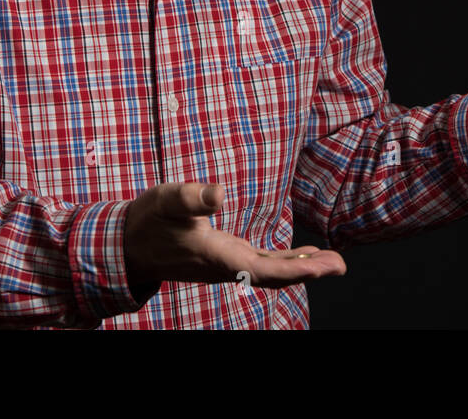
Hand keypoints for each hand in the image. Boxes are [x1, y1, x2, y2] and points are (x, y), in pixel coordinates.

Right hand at [123, 182, 345, 293]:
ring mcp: (226, 263)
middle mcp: (225, 265)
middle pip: (273, 275)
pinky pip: (261, 263)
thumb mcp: (166, 200)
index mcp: (215, 255)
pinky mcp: (225, 257)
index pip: (260, 268)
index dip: (293, 270)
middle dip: (308, 272)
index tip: (321, 268)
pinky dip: (284, 261)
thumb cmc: (147, 221)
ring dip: (301, 268)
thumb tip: (219, 193)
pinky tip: (303, 256)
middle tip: (340, 265)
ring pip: (270, 271)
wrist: (126, 246)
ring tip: (332, 261)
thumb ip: (191, 197)